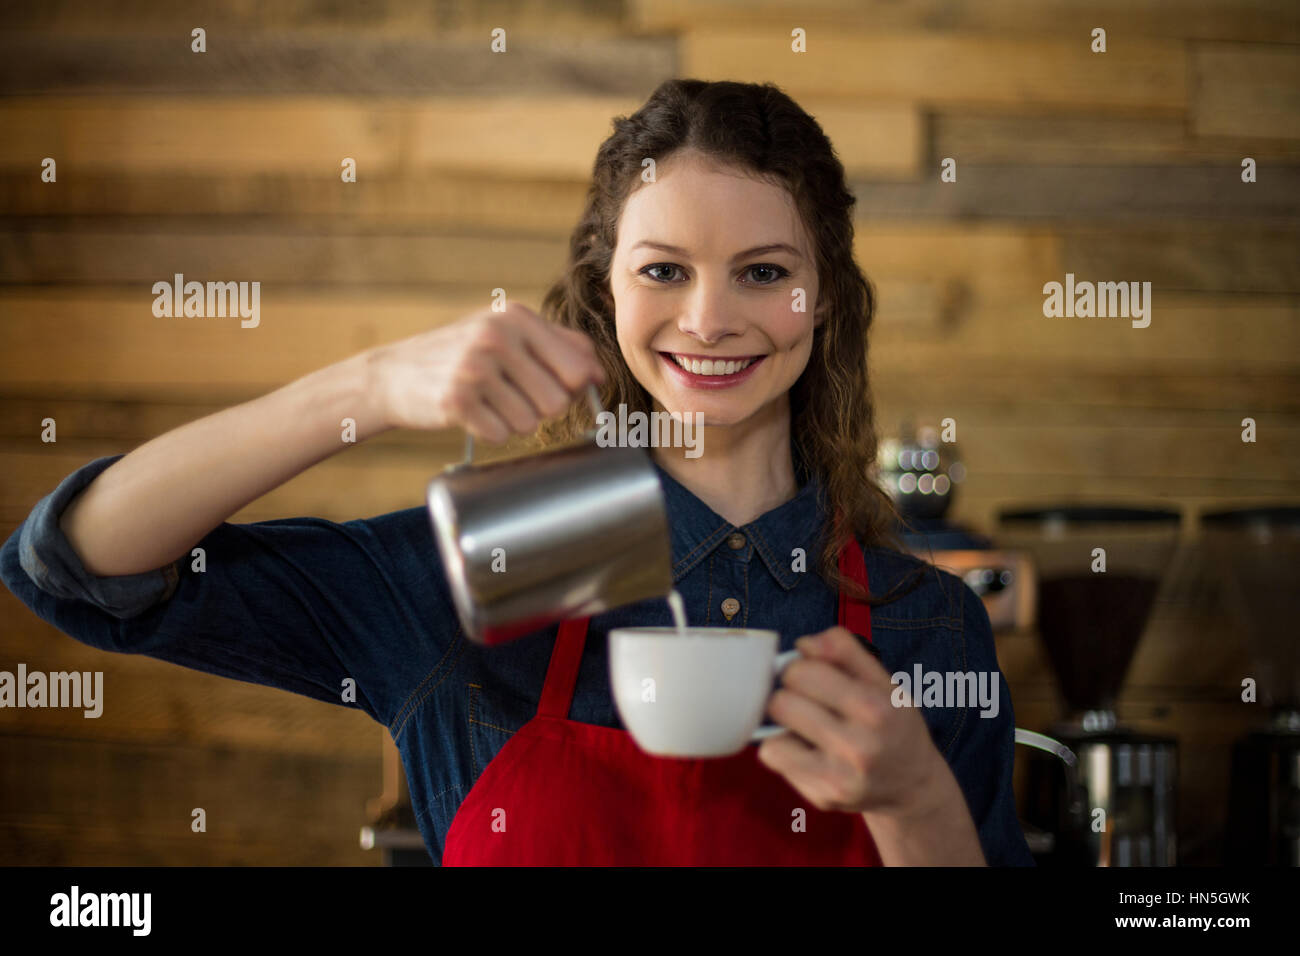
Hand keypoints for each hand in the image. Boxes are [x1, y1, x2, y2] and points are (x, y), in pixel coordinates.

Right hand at [365, 303, 604, 440]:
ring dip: (512, 422)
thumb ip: (557, 344)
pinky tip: (470, 413)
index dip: (574, 388)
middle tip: (511, 396)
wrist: (393, 373)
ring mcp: (475, 367)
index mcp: (517, 317)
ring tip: (487, 402)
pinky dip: (488, 432)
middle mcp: (497, 336)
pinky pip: (499, 435)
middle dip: (540, 409)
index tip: (554, 389)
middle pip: (558, 401)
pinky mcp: (456, 400)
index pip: (578, 367)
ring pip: (530, 423)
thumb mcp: (506, 333)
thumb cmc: (461, 355)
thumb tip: (597, 373)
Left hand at [757, 626, 949, 816]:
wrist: (912, 785)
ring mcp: (838, 776)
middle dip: (791, 694)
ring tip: (807, 724)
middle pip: (782, 701)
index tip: (814, 675)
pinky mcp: (820, 796)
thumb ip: (846, 652)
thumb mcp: (885, 682)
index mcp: (875, 709)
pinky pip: (772, 757)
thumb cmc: (894, 726)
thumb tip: (804, 644)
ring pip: (771, 732)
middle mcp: (858, 746)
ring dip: (784, 723)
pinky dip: (782, 748)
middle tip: (810, 701)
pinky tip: (806, 748)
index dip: (802, 667)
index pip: (803, 671)